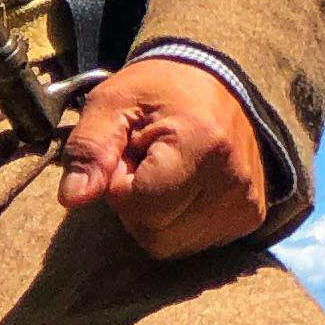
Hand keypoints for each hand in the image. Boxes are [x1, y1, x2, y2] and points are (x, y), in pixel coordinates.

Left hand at [58, 58, 272, 260]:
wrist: (221, 79)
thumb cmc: (161, 88)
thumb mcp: (113, 102)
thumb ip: (89, 148)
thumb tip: (73, 198)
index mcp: (201, 145)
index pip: (142, 206)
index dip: (120, 183)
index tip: (129, 152)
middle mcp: (234, 181)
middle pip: (156, 236)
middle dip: (137, 205)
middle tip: (145, 163)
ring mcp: (247, 203)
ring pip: (174, 246)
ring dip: (157, 216)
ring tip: (165, 173)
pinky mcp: (251, 216)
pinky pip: (196, 243)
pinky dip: (180, 221)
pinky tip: (184, 186)